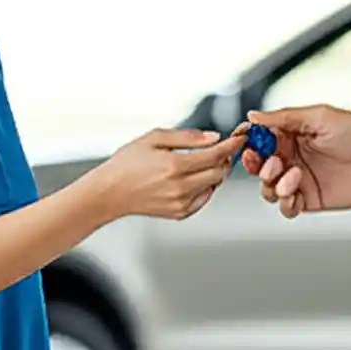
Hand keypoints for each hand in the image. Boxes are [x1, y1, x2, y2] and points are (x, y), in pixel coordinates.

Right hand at [87, 128, 245, 221]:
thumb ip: (187, 137)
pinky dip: (206, 186)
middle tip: (223, 147)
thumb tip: (214, 137)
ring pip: (214, 185)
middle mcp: (180, 187)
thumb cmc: (128, 163)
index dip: (232, 144)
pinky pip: (204, 198)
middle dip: (226, 157)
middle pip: (220, 171)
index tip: (241, 136)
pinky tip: (194, 176)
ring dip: (216, 171)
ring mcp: (181, 203)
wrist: (109, 193)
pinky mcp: (180, 213)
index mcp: (175, 166)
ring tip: (205, 160)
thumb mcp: (154, 138)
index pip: (216, 154)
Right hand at [238, 105, 350, 218]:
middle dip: (257, 165)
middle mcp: (294, 157)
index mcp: (294, 134)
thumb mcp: (319, 116)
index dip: (250, 142)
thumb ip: (284, 118)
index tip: (244, 143)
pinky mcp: (310, 199)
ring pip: (269, 187)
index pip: (261, 139)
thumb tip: (252, 116)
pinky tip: (294, 192)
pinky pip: (286, 206)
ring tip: (291, 175)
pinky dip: (284, 202)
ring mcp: (300, 180)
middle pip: (260, 165)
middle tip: (268, 162)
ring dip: (272, 183)